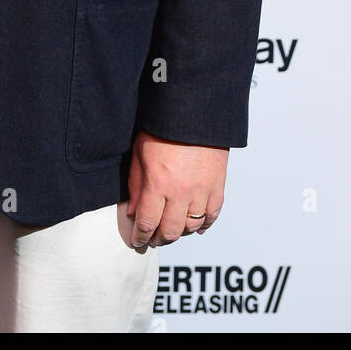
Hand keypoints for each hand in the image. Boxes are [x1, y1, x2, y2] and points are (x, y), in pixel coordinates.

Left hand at [126, 131, 227, 249]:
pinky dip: (204, 224)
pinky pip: (213, 214)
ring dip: (180, 232)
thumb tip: (133, 211)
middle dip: (159, 239)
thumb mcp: (139, 151)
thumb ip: (135, 183)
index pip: (147, 223)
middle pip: (171, 231)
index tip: (136, 241)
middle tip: (152, 238)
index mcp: (158, 183)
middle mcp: (181, 192)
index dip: (140, 236)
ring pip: (192, 227)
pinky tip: (196, 226)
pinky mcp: (218, 184)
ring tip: (172, 230)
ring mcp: (202, 189)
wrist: (193, 108)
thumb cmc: (163, 126)